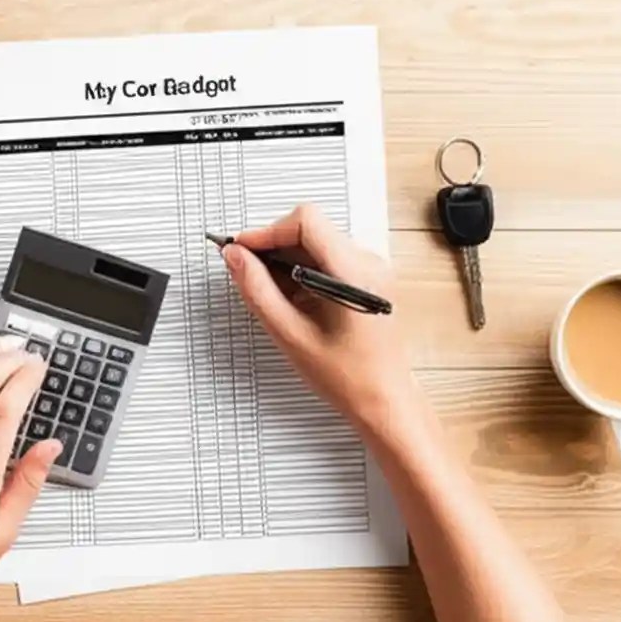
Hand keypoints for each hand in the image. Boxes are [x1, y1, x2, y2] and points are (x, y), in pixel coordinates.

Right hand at [221, 204, 421, 438]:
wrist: (384, 400)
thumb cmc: (349, 377)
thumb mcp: (291, 334)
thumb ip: (258, 290)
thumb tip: (236, 258)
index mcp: (354, 273)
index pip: (305, 222)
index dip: (267, 231)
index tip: (242, 249)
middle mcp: (369, 264)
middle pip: (310, 231)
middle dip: (274, 248)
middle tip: (248, 274)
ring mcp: (372, 270)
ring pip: (316, 244)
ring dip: (287, 263)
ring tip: (274, 298)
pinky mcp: (368, 279)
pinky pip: (328, 260)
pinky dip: (303, 273)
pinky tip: (293, 303)